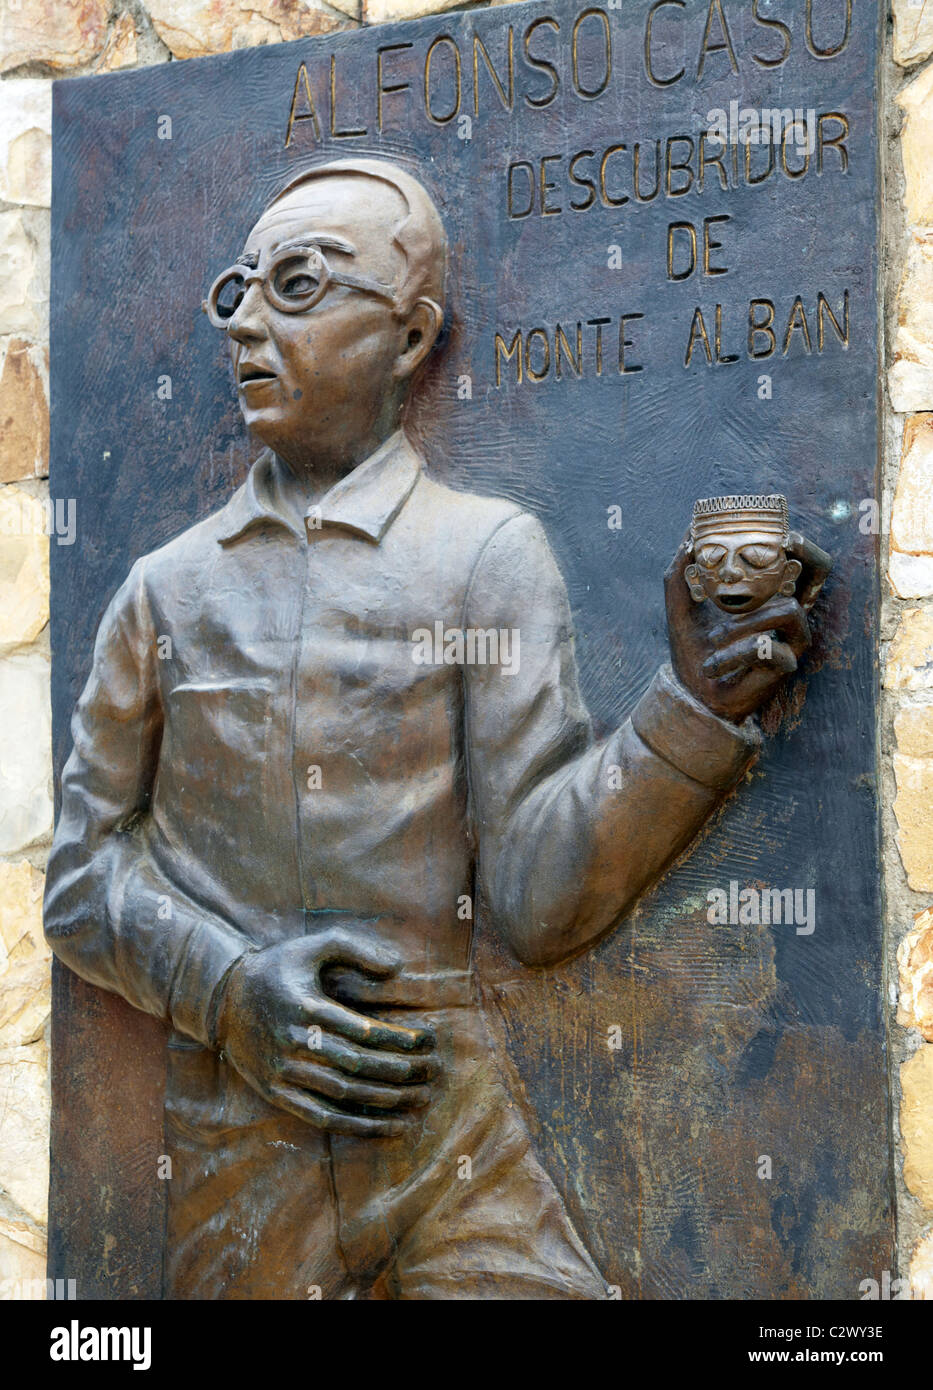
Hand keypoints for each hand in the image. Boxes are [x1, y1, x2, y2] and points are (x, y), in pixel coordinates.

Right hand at [215, 923, 437, 1137]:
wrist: (221, 999)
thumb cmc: (278, 968)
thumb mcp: (312, 946)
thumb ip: (355, 949)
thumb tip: (397, 967)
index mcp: (306, 1007)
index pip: (362, 1030)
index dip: (399, 1039)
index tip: (428, 1040)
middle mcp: (294, 1042)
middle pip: (357, 1064)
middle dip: (400, 1071)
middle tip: (432, 1071)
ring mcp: (284, 1072)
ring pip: (343, 1093)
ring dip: (386, 1100)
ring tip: (419, 1101)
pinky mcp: (276, 1093)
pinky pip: (321, 1117)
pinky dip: (357, 1126)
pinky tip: (388, 1127)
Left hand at [665, 530, 830, 723]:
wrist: (693, 694)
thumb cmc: (695, 650)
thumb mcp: (681, 607)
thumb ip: (681, 572)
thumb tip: (687, 535)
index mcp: (766, 595)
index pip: (797, 561)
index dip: (801, 543)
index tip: (783, 533)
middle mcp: (787, 613)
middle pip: (819, 574)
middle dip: (807, 556)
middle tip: (783, 548)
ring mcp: (792, 639)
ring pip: (788, 610)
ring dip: (745, 622)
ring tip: (715, 638)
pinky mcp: (786, 665)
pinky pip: (766, 647)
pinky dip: (733, 654)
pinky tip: (714, 665)